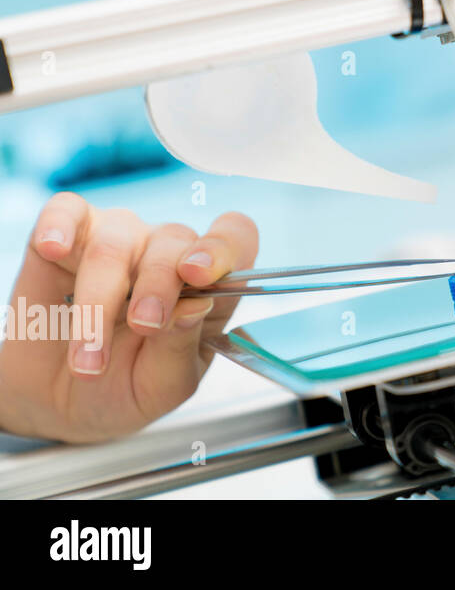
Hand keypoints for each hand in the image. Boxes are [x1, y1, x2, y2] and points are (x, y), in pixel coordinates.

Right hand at [0, 192, 257, 442]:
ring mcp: (117, 241)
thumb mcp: (163, 385)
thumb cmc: (125, 388)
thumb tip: (196, 305)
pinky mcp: (63, 241)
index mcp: (207, 284)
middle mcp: (166, 253)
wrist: (58, 408)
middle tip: (144, 326)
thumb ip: (180, 346)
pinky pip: (66, 212)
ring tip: (87, 357)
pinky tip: (55, 245)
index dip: (223, 246)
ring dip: (98, 302)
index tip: (199, 274)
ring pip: (114, 243)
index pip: (234, 238)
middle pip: (173, 243)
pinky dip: (59, 225)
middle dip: (158, 286)